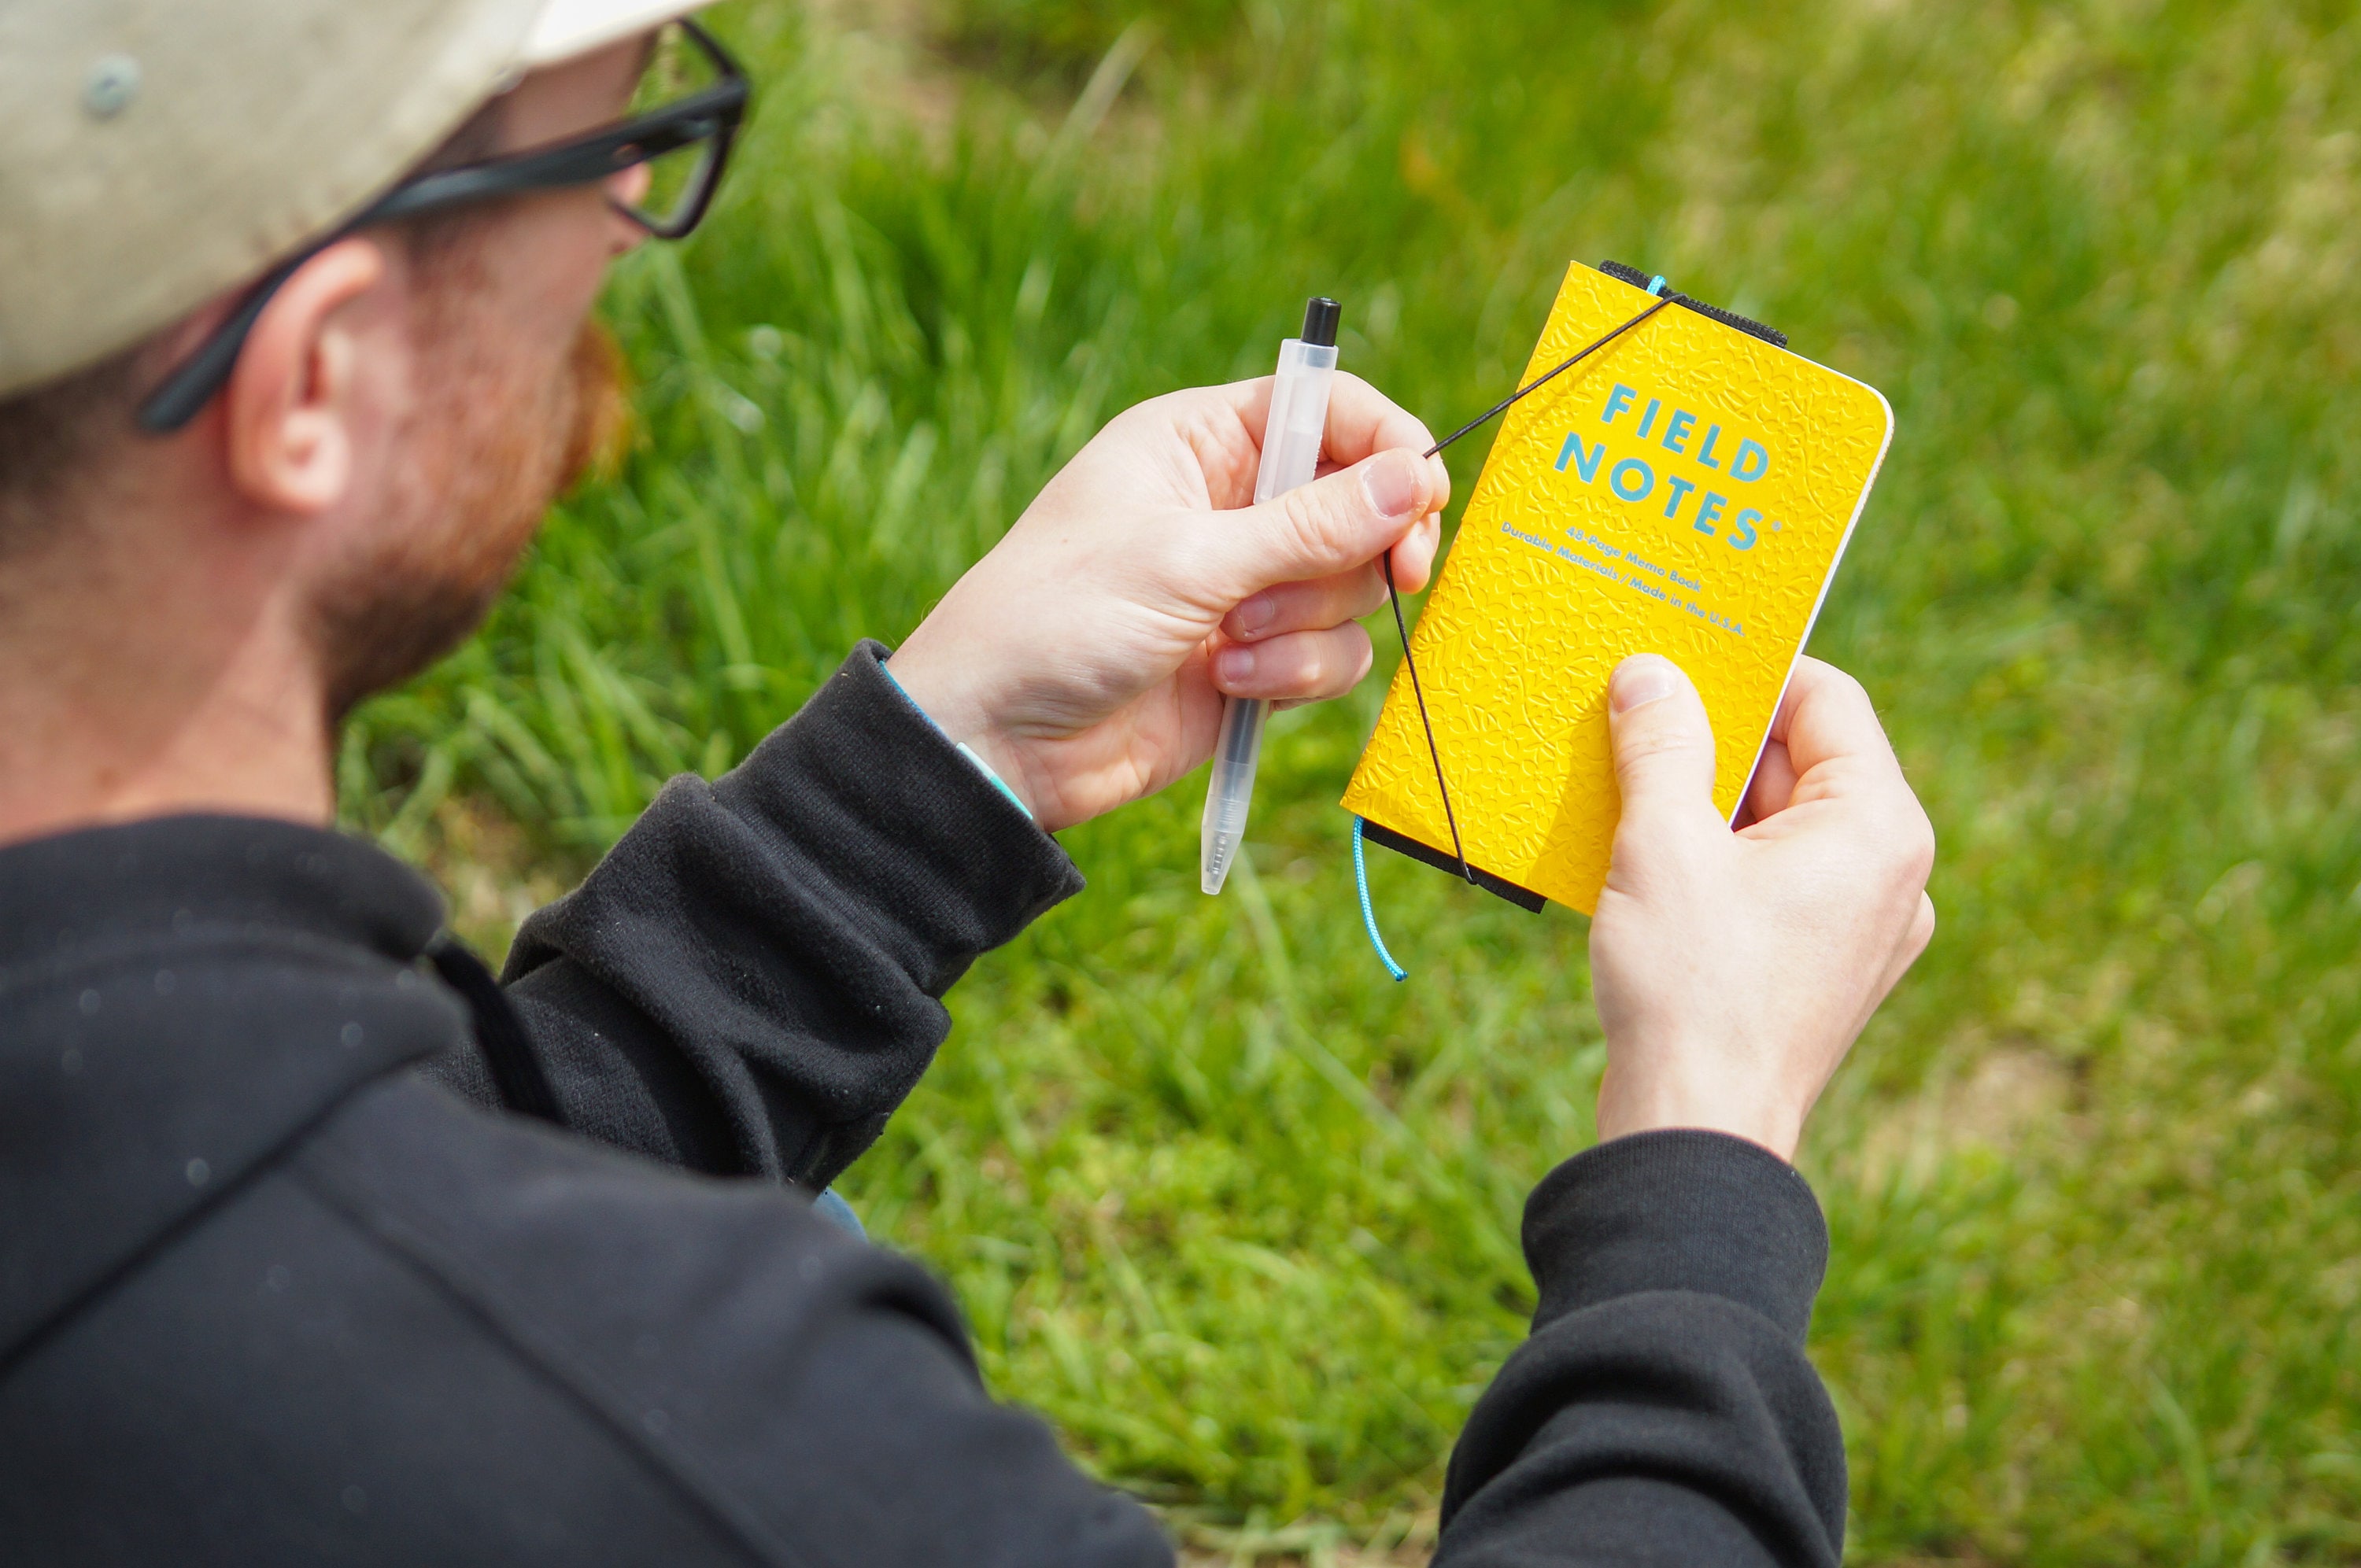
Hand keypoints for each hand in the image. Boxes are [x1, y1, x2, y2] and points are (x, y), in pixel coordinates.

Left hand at [886, 375, 1450, 830]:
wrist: (997, 739)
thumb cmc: (1061, 619)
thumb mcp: (1187, 560)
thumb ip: (1309, 526)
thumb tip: (1414, 478)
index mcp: (1201, 440)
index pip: (1330, 409)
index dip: (1389, 449)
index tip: (1421, 505)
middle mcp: (1231, 502)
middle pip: (1361, 503)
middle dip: (1356, 552)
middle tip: (1391, 574)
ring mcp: (1247, 585)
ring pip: (1352, 587)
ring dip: (1305, 625)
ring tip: (1228, 646)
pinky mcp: (1255, 660)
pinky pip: (1330, 655)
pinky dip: (1292, 675)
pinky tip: (1224, 684)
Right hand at [1588, 654, 1936, 1160]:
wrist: (1696, 1138)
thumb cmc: (1691, 988)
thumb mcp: (1664, 844)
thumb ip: (1664, 744)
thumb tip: (1651, 674)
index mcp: (1878, 827)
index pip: (1826, 699)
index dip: (1749, 670)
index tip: (1674, 659)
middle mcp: (1890, 874)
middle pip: (1801, 763)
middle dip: (1714, 740)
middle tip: (1631, 720)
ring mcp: (1861, 929)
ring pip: (1778, 826)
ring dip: (1702, 802)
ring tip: (1623, 792)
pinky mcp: (1820, 971)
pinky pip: (1770, 883)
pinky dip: (1711, 861)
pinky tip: (1639, 863)